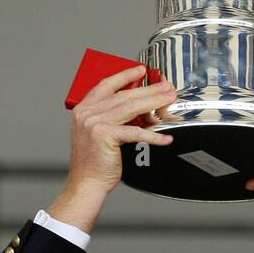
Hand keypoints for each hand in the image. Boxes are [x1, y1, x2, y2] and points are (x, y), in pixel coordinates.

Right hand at [47, 68, 177, 230]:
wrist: (86, 182)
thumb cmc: (94, 162)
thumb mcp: (98, 133)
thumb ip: (111, 118)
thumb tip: (138, 110)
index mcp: (84, 109)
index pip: (106, 85)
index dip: (125, 76)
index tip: (140, 70)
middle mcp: (87, 112)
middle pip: (124, 95)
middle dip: (149, 89)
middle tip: (166, 86)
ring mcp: (95, 122)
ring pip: (131, 108)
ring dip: (154, 102)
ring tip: (169, 99)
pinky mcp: (105, 135)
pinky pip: (136, 132)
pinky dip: (153, 135)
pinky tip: (166, 137)